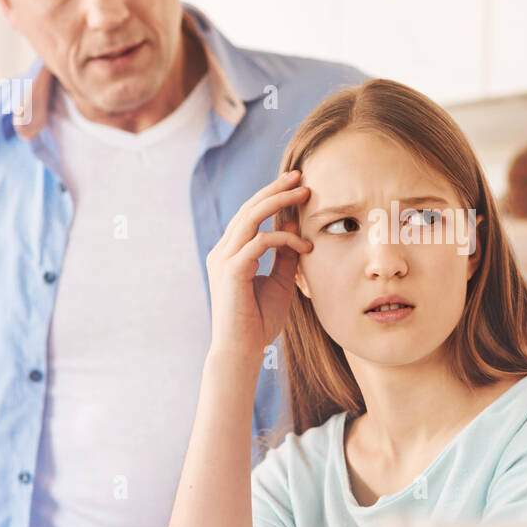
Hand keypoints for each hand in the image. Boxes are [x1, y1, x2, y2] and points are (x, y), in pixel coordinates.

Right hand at [205, 169, 312, 357]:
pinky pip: (259, 242)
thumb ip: (285, 256)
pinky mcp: (232, 270)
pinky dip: (284, 239)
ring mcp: (223, 259)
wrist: (241, 351)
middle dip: (275, 189)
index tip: (296, 185)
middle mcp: (222, 251)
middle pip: (249, 208)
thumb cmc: (259, 322)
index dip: (272, 197)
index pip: (250, 215)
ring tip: (304, 191)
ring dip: (279, 202)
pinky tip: (304, 245)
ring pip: (251, 217)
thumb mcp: (279, 282)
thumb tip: (293, 228)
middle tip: (300, 175)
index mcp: (230, 253)